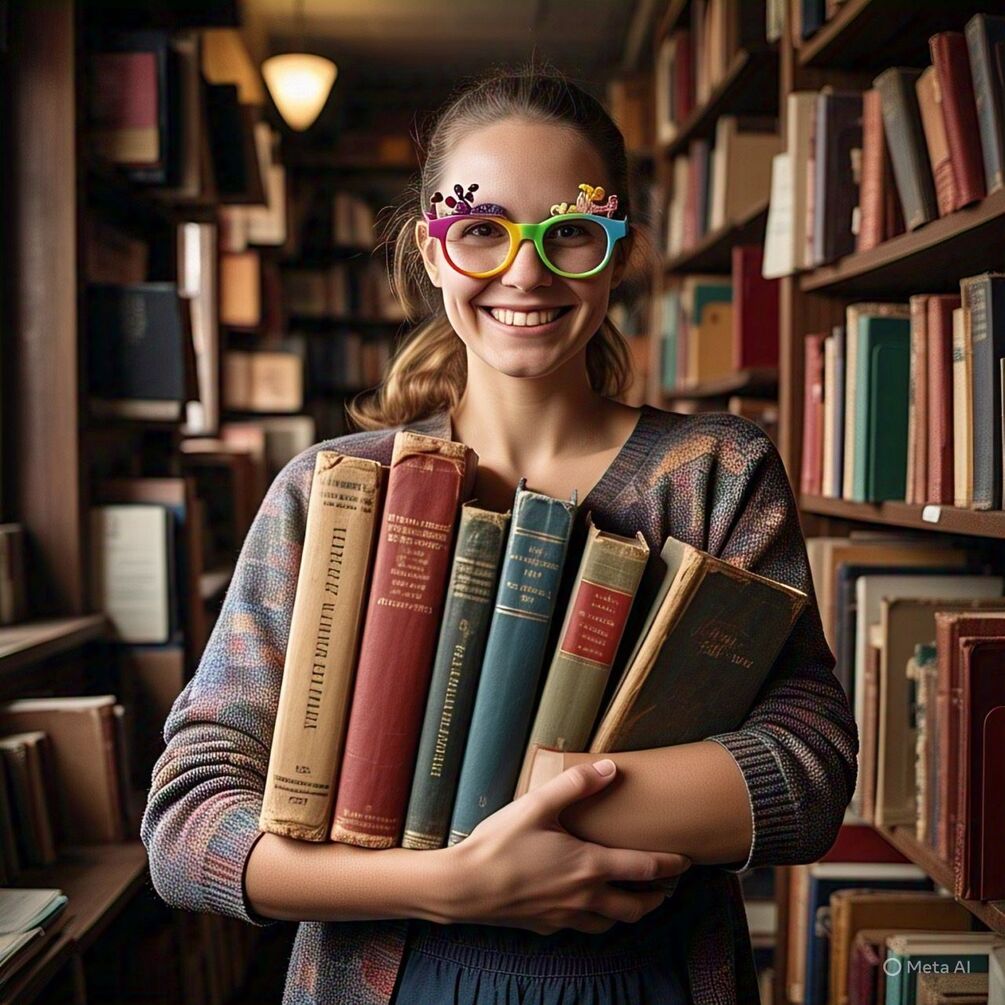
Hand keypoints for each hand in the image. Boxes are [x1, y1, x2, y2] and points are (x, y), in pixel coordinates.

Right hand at [443, 759, 690, 934]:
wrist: (464, 887)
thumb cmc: (500, 845)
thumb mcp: (537, 805)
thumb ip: (576, 784)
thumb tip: (611, 768)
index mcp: (589, 866)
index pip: (645, 870)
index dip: (671, 865)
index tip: (687, 861)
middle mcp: (584, 897)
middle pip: (636, 907)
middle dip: (657, 898)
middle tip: (667, 886)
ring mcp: (565, 916)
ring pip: (612, 923)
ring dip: (629, 911)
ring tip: (632, 896)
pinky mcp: (546, 926)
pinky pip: (582, 927)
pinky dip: (596, 918)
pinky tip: (585, 905)